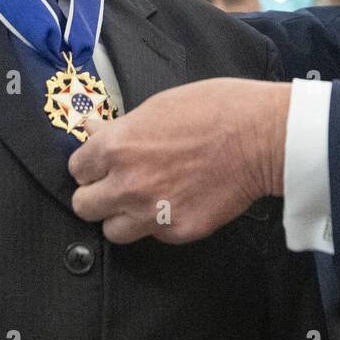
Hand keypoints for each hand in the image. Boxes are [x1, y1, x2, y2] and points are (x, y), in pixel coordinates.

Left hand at [69, 78, 290, 244]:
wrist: (262, 136)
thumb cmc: (218, 109)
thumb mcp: (161, 104)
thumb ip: (122, 125)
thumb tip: (93, 129)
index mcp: (118, 145)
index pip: (77, 168)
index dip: (90, 166)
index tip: (100, 166)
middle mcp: (128, 183)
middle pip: (84, 206)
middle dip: (97, 194)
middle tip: (115, 185)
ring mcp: (152, 211)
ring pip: (113, 230)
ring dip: (123, 216)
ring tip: (144, 200)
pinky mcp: (179, 230)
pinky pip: (155, 234)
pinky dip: (161, 222)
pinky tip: (177, 201)